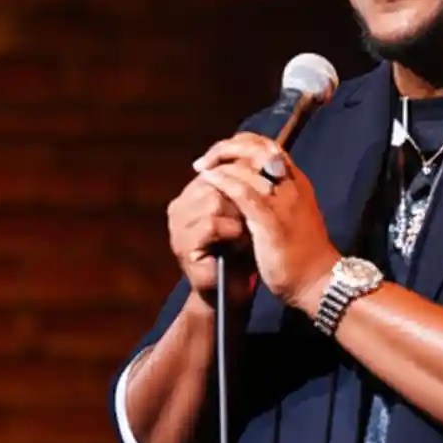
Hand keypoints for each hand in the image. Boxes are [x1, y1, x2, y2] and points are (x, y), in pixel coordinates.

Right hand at [166, 171, 254, 312]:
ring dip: (239, 215)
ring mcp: (177, 228)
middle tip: (256, 216)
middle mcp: (180, 206)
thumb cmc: (247, 249)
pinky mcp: (183, 248)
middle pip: (214, 180)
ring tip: (250, 231)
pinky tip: (243, 242)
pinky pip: (210, 224)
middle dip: (241, 196)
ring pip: (212, 200)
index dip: (241, 171)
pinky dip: (233, 231)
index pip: (214, 166)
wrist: (238, 291)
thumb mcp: (247, 210)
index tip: (265, 186)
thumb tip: (262, 151)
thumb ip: (245, 183)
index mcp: (193, 193)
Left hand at [193, 133, 339, 311]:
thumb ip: (276, 197)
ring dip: (221, 164)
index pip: (269, 146)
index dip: (241, 144)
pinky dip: (223, 182)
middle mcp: (292, 185)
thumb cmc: (303, 252)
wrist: (318, 281)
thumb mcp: (291, 215)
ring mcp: (282, 201)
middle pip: (258, 148)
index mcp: (297, 182)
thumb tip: (249, 184)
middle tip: (205, 160)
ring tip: (202, 170)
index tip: (221, 155)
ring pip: (249, 165)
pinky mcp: (271, 220)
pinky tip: (210, 181)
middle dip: (227, 148)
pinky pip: (243, 192)